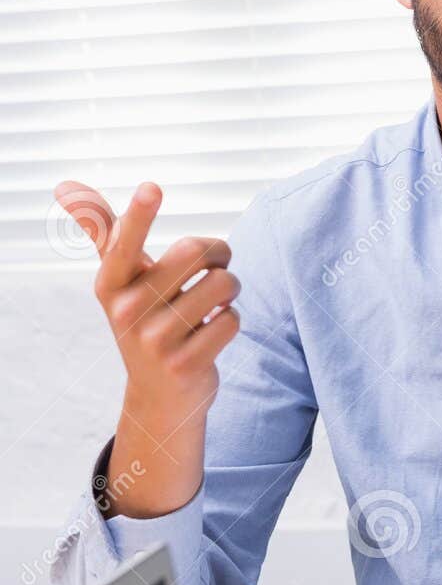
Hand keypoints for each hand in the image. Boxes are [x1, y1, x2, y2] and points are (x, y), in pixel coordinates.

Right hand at [53, 179, 238, 515]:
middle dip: (219, 252)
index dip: (139, 215)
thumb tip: (66, 187)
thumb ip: (103, 234)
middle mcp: (127, 312)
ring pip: (223, 284)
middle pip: (194, 251)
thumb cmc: (145, 323)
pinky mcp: (186, 364)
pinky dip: (231, 320)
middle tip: (217, 264)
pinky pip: (232, 319)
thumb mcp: (120, 282)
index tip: (151, 188)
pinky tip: (213, 332)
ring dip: (231, 288)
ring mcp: (155, 341)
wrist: (160, 397)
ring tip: (216, 302)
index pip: (122, 243)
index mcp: (110, 285)